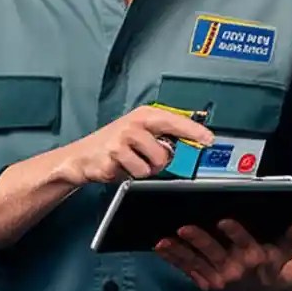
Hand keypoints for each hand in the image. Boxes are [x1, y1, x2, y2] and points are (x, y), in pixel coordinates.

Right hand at [57, 106, 213, 185]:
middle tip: (146, 157)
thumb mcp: (140, 132)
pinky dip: (130, 175)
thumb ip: (164, 135)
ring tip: (130, 162)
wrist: (82, 156)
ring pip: (152, 166)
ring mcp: (122, 140)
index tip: (209, 139)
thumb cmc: (114, 144)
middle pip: (165, 151)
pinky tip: (119, 167)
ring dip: (144, 169)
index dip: (194, 131)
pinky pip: (136, 174)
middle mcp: (134, 124)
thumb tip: (192, 140)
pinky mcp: (113, 157)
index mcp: (144, 115)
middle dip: (160, 161)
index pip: (175, 121)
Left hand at [154, 214, 291, 290]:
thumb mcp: (287, 248)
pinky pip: (187, 269)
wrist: (263, 288)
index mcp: (254, 256)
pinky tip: (161, 247)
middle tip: (183, 227)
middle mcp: (235, 268)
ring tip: (163, 240)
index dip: (234, 232)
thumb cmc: (272, 260)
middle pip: (214, 252)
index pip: (244, 243)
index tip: (224, 220)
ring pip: (196, 262)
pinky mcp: (205, 281)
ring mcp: (218, 277)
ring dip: (179, 251)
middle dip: (199, 240)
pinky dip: (173, 259)